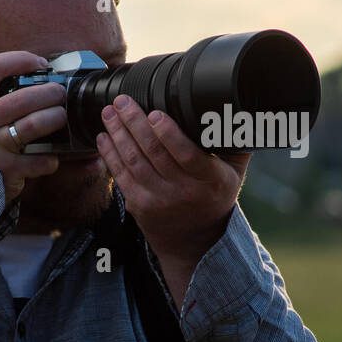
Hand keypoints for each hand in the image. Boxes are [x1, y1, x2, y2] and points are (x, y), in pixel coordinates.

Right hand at [0, 51, 68, 201]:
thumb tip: (31, 78)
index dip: (22, 60)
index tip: (40, 63)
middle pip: (24, 98)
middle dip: (50, 93)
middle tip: (60, 94)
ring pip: (34, 125)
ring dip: (55, 118)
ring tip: (61, 117)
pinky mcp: (5, 170)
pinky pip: (39, 160)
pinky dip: (51, 158)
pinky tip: (51, 156)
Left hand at [95, 96, 249, 293]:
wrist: (196, 241)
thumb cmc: (215, 195)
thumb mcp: (234, 173)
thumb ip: (235, 142)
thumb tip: (237, 107)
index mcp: (210, 180)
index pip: (187, 155)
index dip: (168, 134)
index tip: (155, 113)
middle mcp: (184, 192)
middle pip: (154, 153)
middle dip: (134, 123)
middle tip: (122, 101)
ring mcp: (159, 200)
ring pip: (133, 162)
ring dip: (118, 134)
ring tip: (109, 112)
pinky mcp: (139, 206)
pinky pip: (121, 176)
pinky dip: (110, 154)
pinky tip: (104, 136)